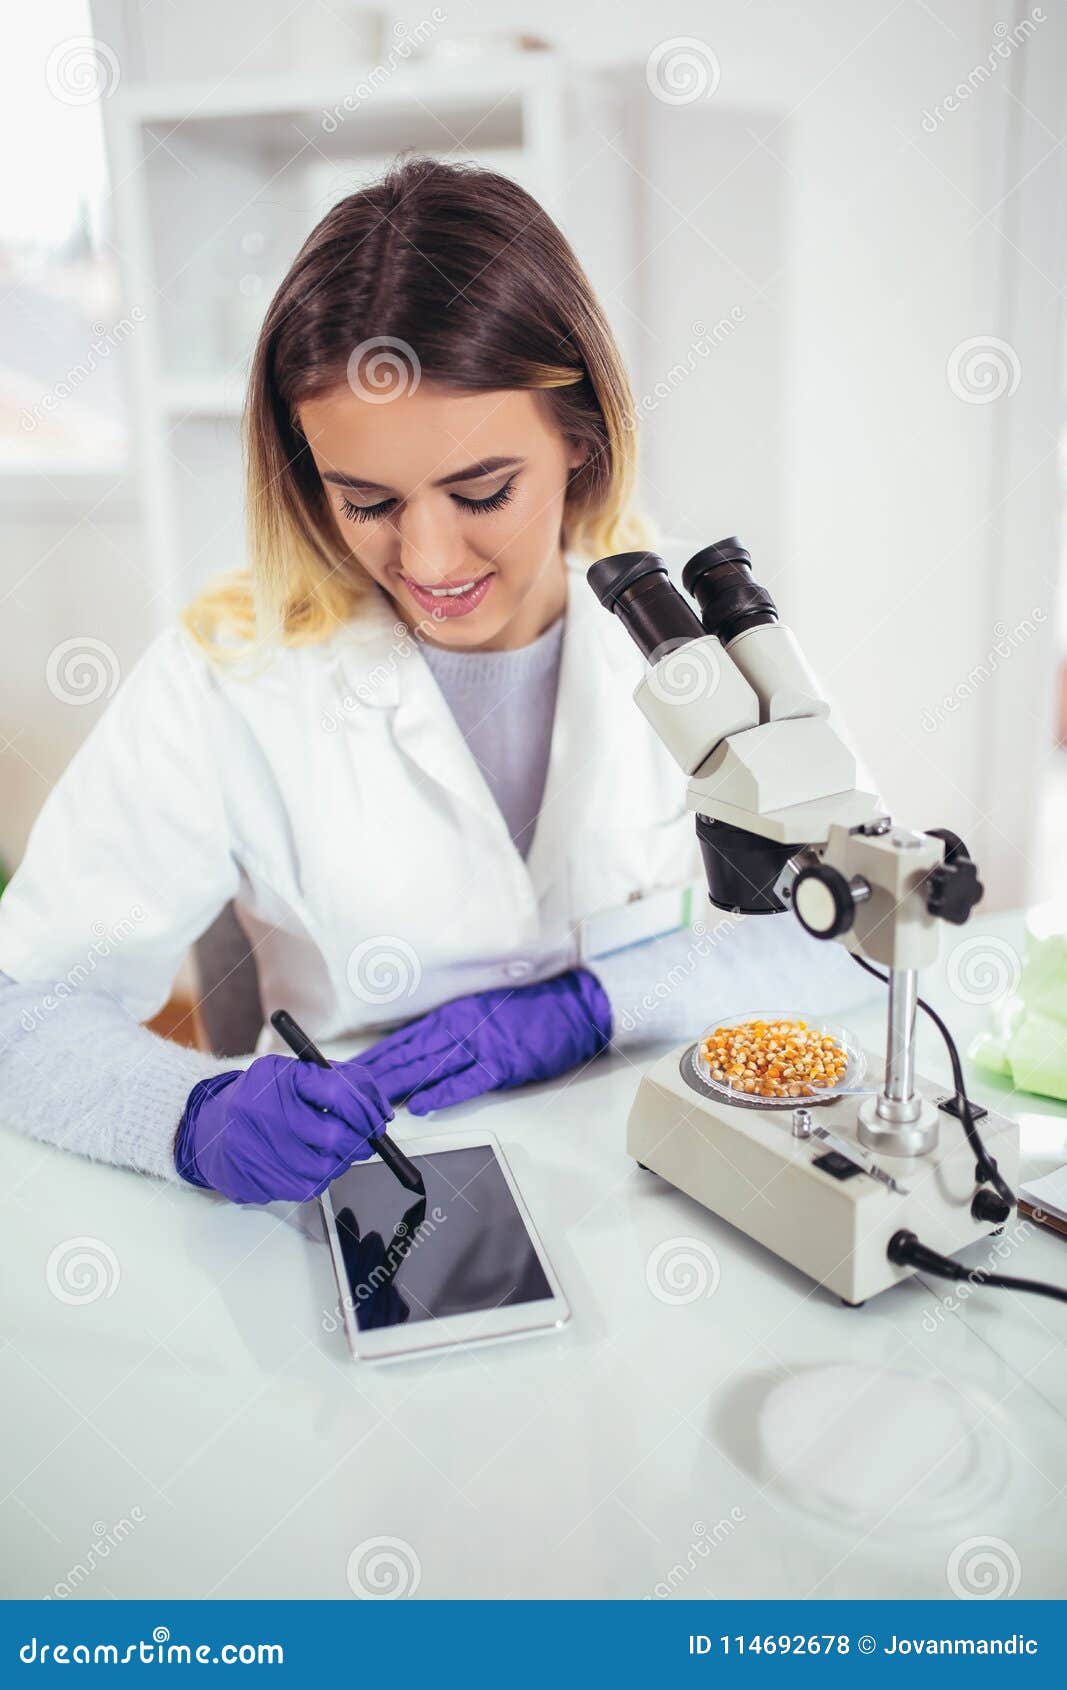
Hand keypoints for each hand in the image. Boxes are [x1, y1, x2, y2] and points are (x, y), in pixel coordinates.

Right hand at [176, 1055, 393, 1203]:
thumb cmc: (261, 1098)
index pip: (337, 1094)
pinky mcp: (252, 1181)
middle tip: (367, 1139)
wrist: (210, 1127)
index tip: (378, 1119)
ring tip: (335, 1149)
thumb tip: (379, 1109)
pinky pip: (305, 1189)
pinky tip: (311, 1164)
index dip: (366, 1109)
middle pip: (334, 1137)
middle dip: (360, 1141)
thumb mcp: (294, 1073)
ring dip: (341, 1162)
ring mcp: (255, 1151)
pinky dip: (319, 1179)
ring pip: (325, 1169)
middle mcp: (262, 1114)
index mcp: (276, 1079)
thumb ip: (339, 1081)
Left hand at [353, 968, 612, 1115]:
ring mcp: (479, 1045)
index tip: (342, 1072)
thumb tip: (415, 1056)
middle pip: (403, 1055)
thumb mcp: (480, 1013)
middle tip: (337, 1089)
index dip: (369, 1059)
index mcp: (450, 1015)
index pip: (399, 1040)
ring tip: (363, 1102)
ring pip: (426, 1067)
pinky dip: (442, 1093)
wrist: (572, 1005)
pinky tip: (420, 1104)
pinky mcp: (502, 1063)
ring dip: (393, 1086)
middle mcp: (457, 1027)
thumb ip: (448, 1032)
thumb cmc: (529, 1011)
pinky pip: (466, 1081)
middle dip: (369, 1075)